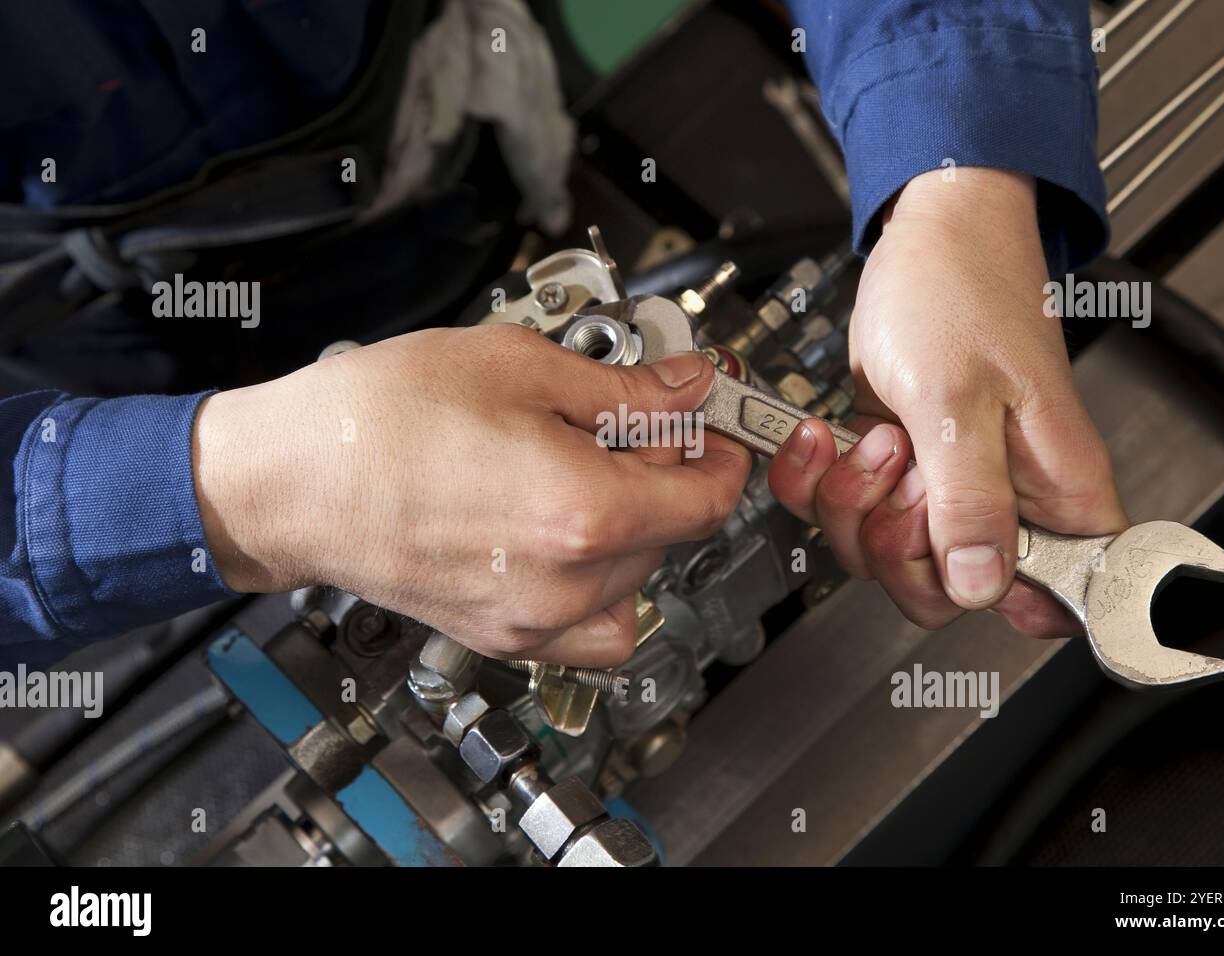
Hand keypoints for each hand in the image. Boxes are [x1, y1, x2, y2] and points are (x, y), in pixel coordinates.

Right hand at [192, 324, 750, 665]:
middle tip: (626, 421)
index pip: (710, 495)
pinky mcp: (501, 637)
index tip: (708, 420)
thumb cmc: (378, 419)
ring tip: (579, 471)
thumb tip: (688, 389)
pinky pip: (593, 628)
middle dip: (667, 470)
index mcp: (583, 509)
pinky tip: (565, 537)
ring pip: (640, 577)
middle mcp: (567, 581)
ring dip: (634, 524)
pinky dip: (602, 587)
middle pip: (675, 531)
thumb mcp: (518, 364)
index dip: (721, 448)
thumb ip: (624, 388)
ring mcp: (533, 620)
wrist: (291, 479)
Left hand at [769, 167, 1127, 636]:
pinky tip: (834, 435)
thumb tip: (980, 586)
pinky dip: (823, 480)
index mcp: (1056, 491)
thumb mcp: (957, 398)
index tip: (948, 558)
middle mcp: (1007, 498)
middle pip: (941, 586)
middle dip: (893, 539)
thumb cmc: (960, 287)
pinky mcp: (901, 464)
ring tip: (873, 435)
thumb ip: (971, 500)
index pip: (1054, 596)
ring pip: (884, 550)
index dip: (997, 599)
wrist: (928, 231)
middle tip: (900, 472)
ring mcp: (949, 483)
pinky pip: (850, 508)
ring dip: (850, 500)